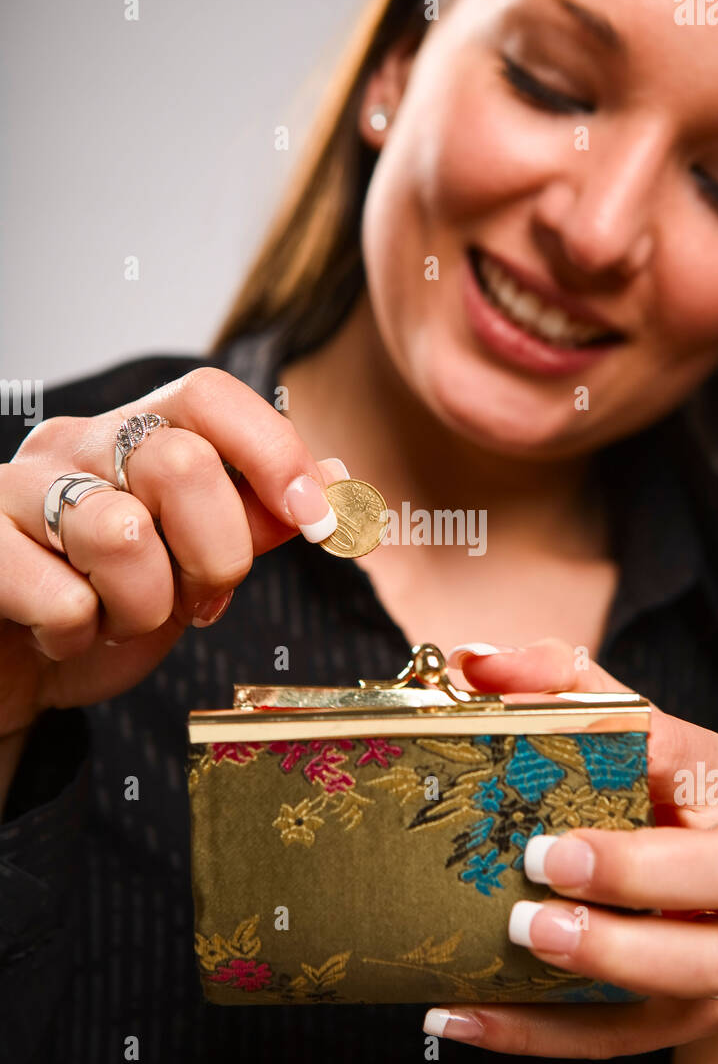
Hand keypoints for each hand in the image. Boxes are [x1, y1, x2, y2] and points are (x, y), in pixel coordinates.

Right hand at [0, 366, 345, 738]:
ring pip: (123, 536)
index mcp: (131, 431)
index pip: (209, 395)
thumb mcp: (193, 564)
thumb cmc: (102, 605)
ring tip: (116, 618)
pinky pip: (63, 599)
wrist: (11, 668)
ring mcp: (15, 490)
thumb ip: (256, 521)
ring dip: (142, 609)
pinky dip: (80, 638)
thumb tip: (338, 478)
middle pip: (182, 464)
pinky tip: (64, 635)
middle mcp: (72, 443)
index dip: (275, 453)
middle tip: (195, 599)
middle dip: (215, 557)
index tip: (319, 521)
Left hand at [427, 639, 717, 1063]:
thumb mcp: (650, 745)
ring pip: (689, 967)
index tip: (555, 748)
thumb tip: (473, 661)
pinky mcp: (684, 1021)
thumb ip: (566, 689)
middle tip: (541, 859)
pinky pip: (617, 1036)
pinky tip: (461, 1013)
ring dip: (604, 955)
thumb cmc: (684, 818)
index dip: (629, 754)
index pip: (688, 759)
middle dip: (632, 868)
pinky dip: (536, 1033)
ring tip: (520, 934)